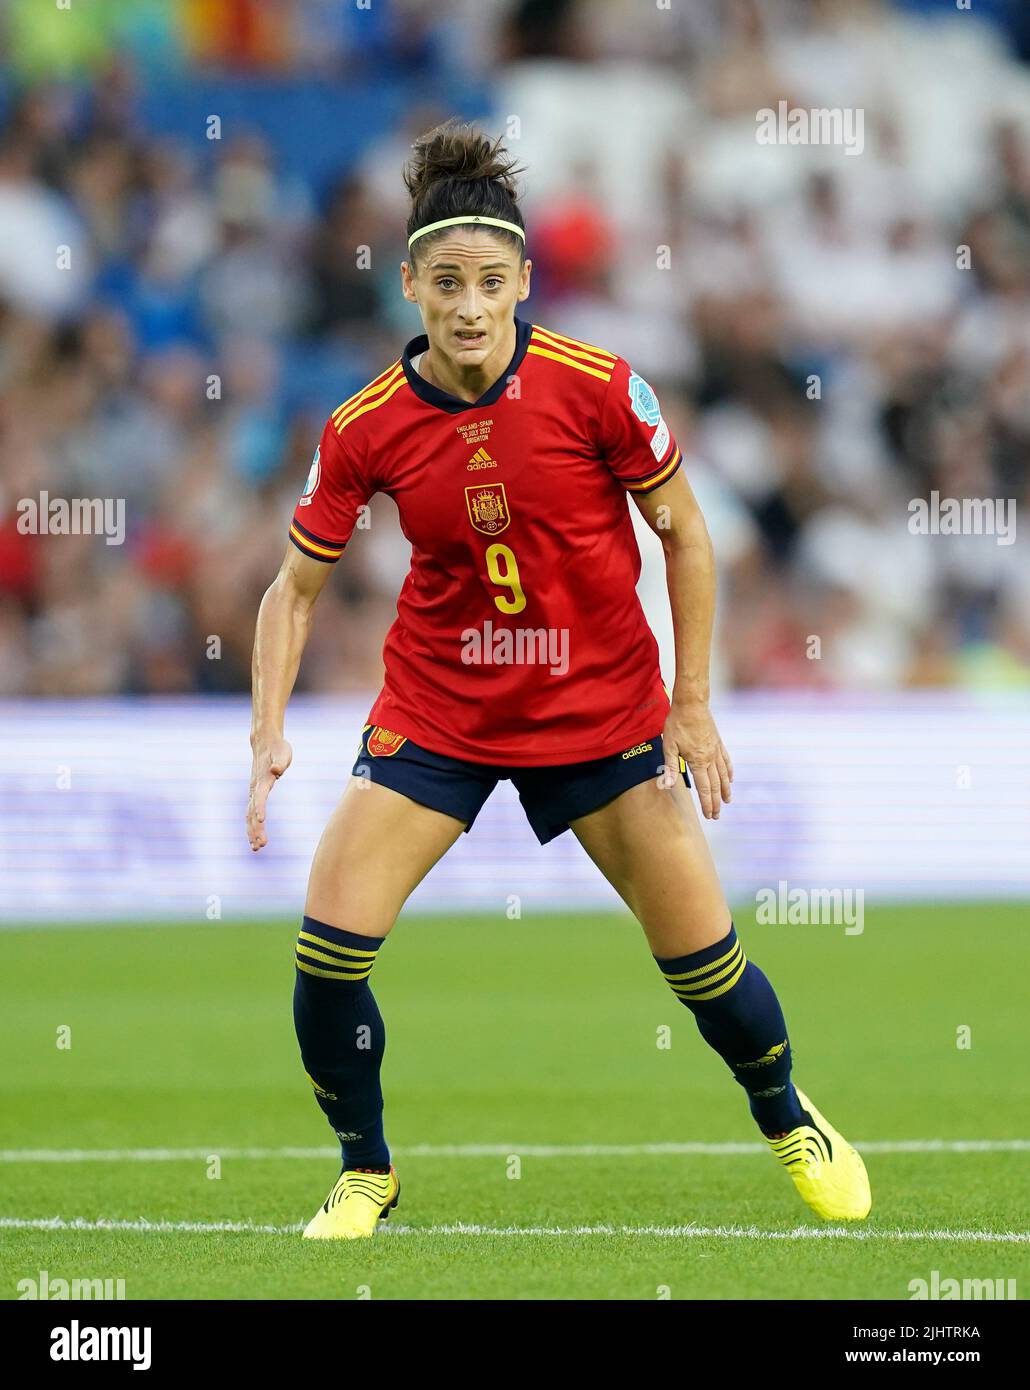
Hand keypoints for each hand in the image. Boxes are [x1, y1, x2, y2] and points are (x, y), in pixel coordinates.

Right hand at [247, 736, 292, 849]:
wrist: (265, 743)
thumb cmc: (277, 749)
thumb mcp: (283, 753)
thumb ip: (279, 762)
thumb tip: (276, 770)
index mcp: (262, 780)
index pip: (260, 797)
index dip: (260, 809)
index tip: (262, 820)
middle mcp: (255, 789)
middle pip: (253, 812)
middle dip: (256, 829)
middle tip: (260, 845)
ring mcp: (253, 792)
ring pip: (250, 816)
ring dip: (252, 832)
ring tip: (256, 848)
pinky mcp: (255, 794)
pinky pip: (251, 814)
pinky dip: (252, 826)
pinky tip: (255, 838)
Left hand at [662, 700, 732, 819]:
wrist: (692, 704)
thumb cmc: (677, 724)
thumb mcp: (669, 745)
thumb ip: (671, 767)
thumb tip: (667, 785)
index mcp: (698, 761)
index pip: (705, 789)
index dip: (707, 804)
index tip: (709, 815)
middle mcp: (710, 758)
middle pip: (716, 785)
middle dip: (716, 802)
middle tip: (717, 815)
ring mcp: (716, 751)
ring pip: (724, 775)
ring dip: (725, 790)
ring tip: (728, 801)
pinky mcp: (718, 743)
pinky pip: (726, 761)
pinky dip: (729, 772)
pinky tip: (731, 779)